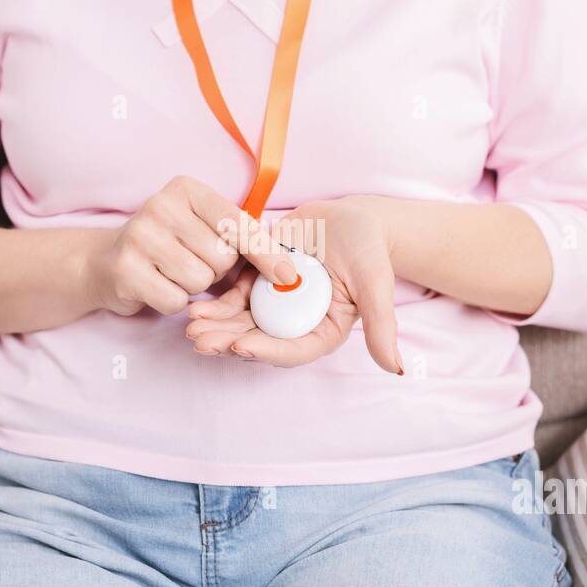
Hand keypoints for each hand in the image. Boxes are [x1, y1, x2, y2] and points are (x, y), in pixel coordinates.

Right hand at [86, 176, 297, 316]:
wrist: (106, 261)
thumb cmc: (171, 244)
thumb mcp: (203, 225)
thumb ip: (240, 236)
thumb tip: (287, 269)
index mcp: (187, 189)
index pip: (237, 224)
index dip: (265, 252)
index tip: (287, 275)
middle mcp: (161, 206)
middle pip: (222, 258)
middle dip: (218, 270)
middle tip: (195, 261)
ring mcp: (139, 237)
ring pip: (200, 282)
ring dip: (195, 288)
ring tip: (174, 272)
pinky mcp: (125, 270)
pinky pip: (176, 301)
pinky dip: (174, 302)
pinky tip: (158, 286)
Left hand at [185, 196, 402, 373]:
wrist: (353, 218)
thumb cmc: (369, 251)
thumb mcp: (377, 286)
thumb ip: (382, 326)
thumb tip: (395, 368)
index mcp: (322, 331)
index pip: (291, 350)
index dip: (264, 351)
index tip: (240, 346)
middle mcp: (295, 323)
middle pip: (257, 340)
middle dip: (227, 342)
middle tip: (200, 341)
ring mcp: (275, 303)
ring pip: (239, 322)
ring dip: (215, 326)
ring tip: (191, 325)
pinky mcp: (259, 281)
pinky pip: (234, 296)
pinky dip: (215, 303)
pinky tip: (196, 305)